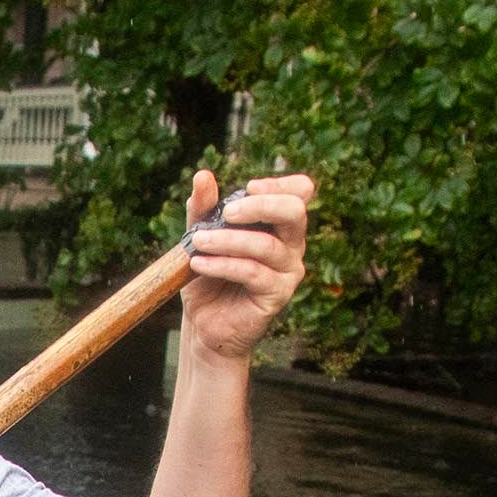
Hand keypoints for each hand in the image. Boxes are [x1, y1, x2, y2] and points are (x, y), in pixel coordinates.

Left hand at [179, 168, 314, 364]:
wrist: (204, 321)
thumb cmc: (208, 275)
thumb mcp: (201, 237)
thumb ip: (202, 208)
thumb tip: (203, 175)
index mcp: (279, 223)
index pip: (300, 192)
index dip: (280, 184)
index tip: (248, 186)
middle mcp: (291, 244)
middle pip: (295, 211)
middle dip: (261, 205)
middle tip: (227, 212)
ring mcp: (288, 270)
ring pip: (266, 245)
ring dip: (227, 241)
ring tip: (197, 242)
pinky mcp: (278, 295)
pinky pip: (253, 272)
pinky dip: (223, 265)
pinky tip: (199, 263)